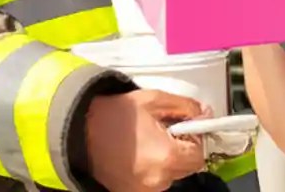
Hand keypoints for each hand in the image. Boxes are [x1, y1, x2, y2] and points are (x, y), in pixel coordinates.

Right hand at [85, 89, 207, 191]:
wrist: (79, 128)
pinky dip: (151, 169)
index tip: (182, 128)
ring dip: (165, 161)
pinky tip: (136, 153)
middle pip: (186, 168)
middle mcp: (157, 180)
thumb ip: (186, 107)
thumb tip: (205, 114)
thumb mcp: (155, 100)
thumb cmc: (116, 113)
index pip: (199, 156)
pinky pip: (152, 182)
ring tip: (145, 142)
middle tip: (163, 132)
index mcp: (167, 157)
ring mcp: (142, 190)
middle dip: (180, 150)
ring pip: (169, 176)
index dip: (194, 139)